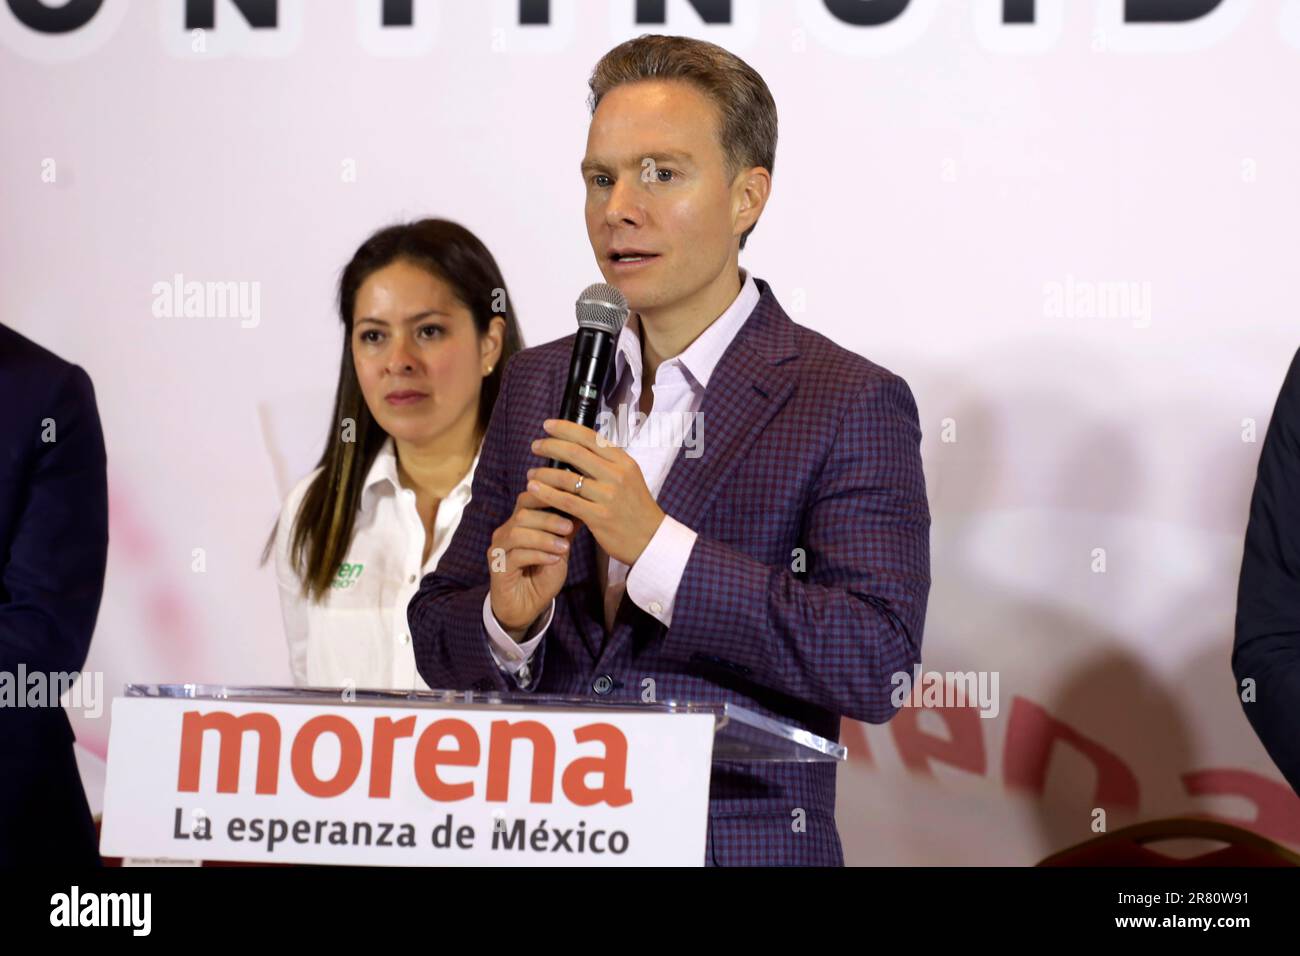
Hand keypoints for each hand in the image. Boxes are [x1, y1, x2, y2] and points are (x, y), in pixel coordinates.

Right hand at [486, 487, 577, 633]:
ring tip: (564, 546)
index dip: (546, 495)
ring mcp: (499, 550)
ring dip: (544, 538)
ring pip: (517, 533)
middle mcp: (505, 532)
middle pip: (522, 513)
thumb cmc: (542, 576)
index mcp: (519, 523)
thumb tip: (582, 505)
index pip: (527, 498)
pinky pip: (516, 556)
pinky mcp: (497, 568)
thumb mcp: (560, 550)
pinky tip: (554, 560)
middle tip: (569, 527)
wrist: (526, 607)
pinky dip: (538, 555)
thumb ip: (566, 530)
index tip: (568, 499)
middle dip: (548, 518)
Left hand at [527, 418, 664, 566]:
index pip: (590, 437)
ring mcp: (608, 496)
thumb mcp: (629, 477)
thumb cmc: (635, 508)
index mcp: (624, 461)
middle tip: (535, 446)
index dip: (565, 428)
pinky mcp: (599, 516)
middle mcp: (617, 475)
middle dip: (550, 446)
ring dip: (544, 472)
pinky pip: (566, 501)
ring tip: (531, 473)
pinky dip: (546, 493)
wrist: (651, 539)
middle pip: (575, 452)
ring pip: (567, 477)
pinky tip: (533, 488)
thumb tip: (578, 447)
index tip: (548, 425)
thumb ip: (606, 463)